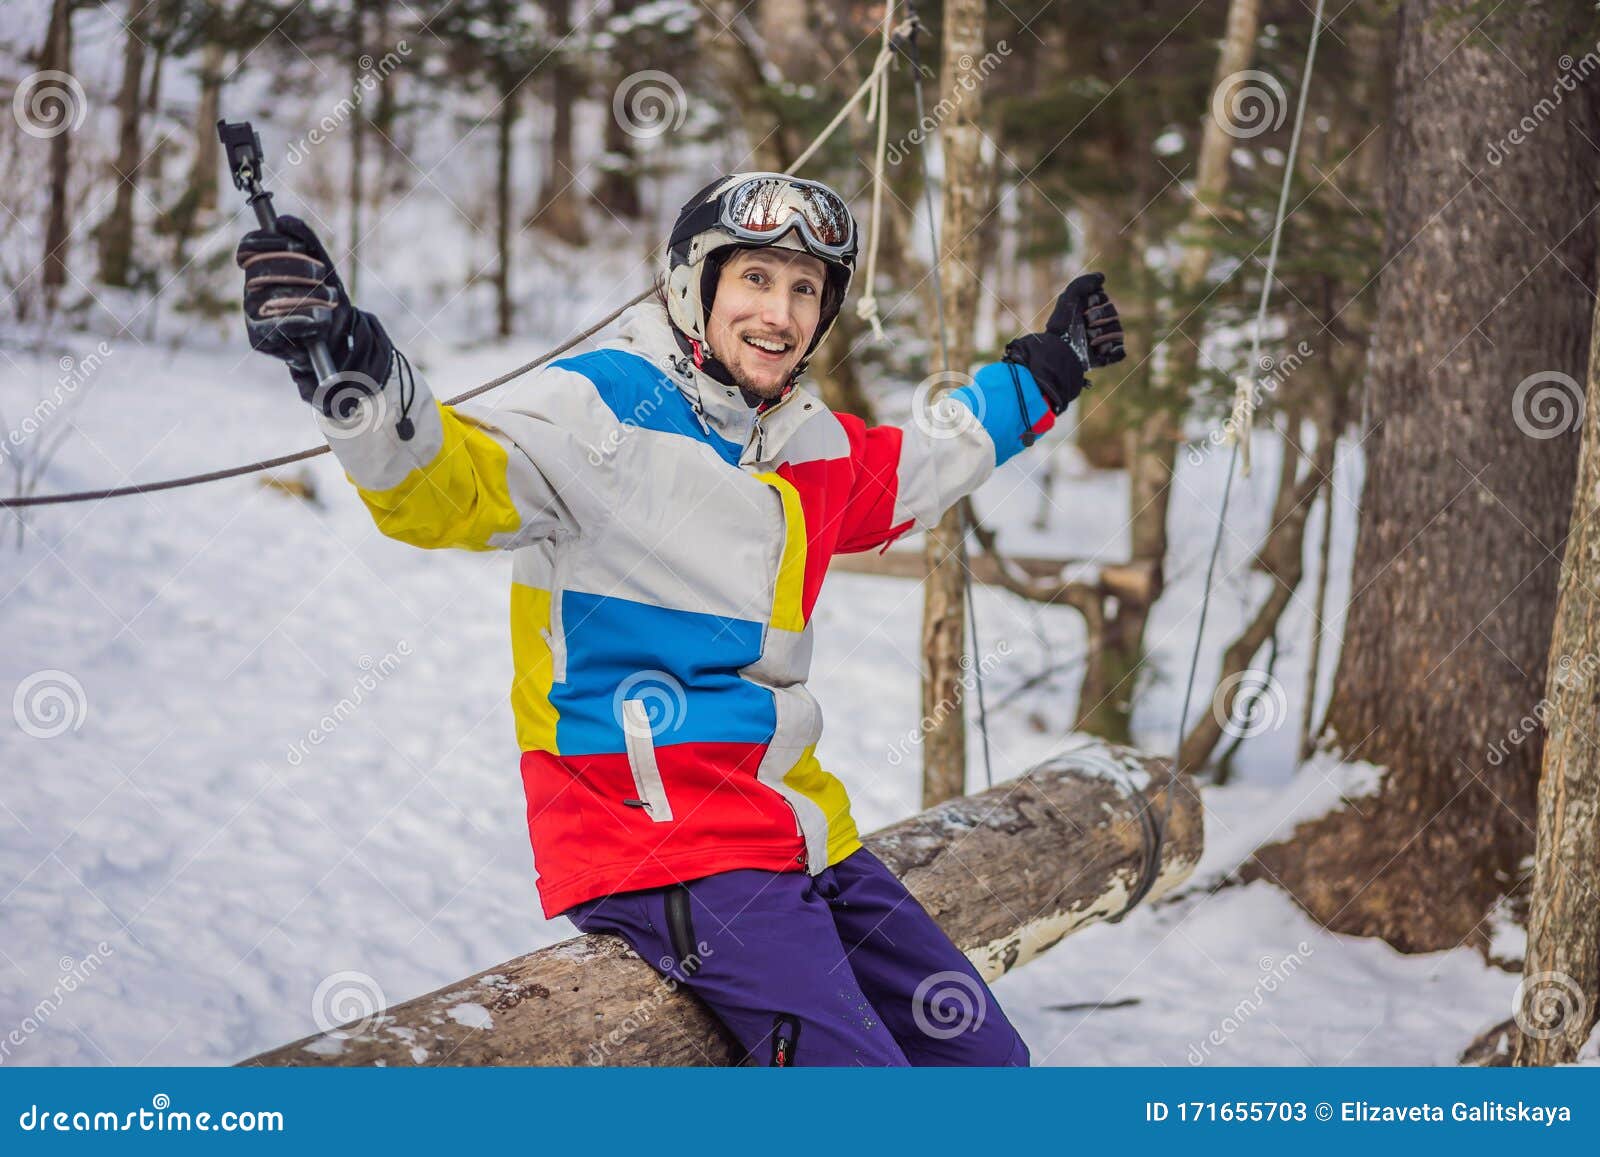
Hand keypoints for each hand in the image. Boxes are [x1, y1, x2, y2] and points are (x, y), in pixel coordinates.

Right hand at [235, 215, 389, 414]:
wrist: (337, 339)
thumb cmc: (324, 298)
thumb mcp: (323, 265)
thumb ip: (306, 240)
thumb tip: (284, 220)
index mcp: (260, 268)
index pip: (249, 247)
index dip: (269, 241)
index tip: (297, 246)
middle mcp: (251, 290)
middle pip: (261, 268)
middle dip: (297, 267)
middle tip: (322, 274)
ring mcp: (251, 314)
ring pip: (271, 296)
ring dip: (308, 295)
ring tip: (329, 299)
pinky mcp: (258, 339)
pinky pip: (276, 326)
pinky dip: (303, 320)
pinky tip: (319, 320)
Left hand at [1004, 272, 1126, 413]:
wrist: (1059, 352)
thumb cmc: (1062, 326)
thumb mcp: (1068, 299)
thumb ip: (1083, 283)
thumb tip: (1102, 277)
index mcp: (1087, 309)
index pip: (1104, 298)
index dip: (1096, 301)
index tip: (1084, 306)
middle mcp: (1096, 324)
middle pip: (1114, 313)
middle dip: (1101, 317)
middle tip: (1087, 323)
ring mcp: (1102, 341)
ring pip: (1119, 331)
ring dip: (1104, 334)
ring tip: (1090, 340)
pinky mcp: (1106, 356)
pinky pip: (1120, 352)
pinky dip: (1112, 351)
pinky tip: (1099, 351)